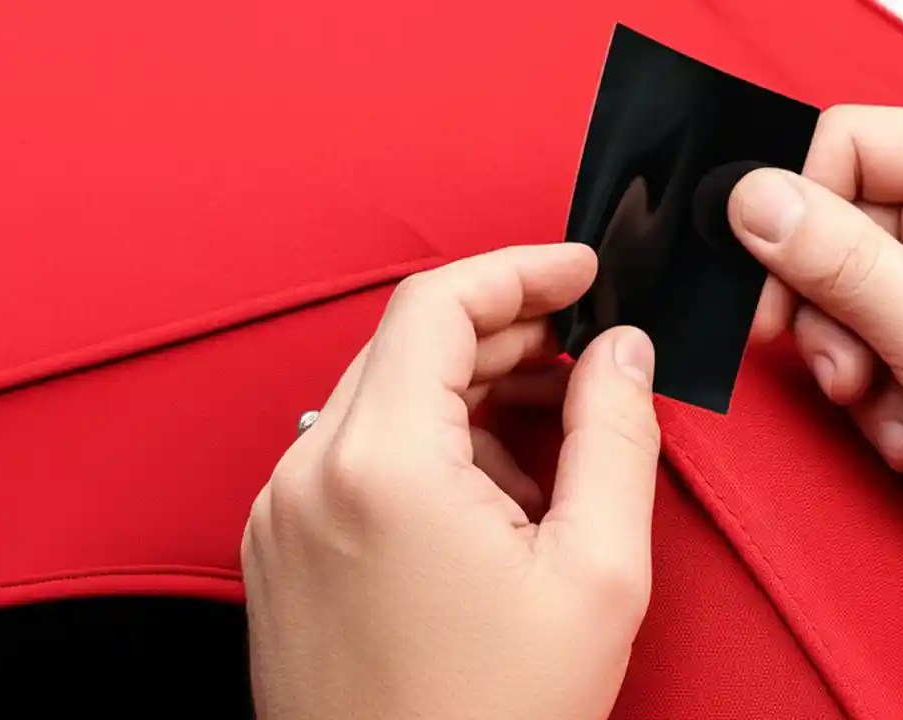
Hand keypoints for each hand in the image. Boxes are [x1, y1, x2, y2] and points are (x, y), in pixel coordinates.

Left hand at [242, 245, 660, 718]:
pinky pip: (357, 457)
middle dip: (508, 339)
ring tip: (554, 450)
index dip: (520, 270)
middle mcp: (309, 474)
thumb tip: (621, 354)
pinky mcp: (280, 551)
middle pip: (410, 347)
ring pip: (384, 400)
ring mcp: (282, 514)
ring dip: (472, 399)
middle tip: (589, 361)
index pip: (438, 303)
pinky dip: (429, 449)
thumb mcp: (598, 572)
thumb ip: (616, 434)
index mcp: (381, 463)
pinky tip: (492, 500)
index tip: (581, 272)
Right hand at [729, 106, 902, 655]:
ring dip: (846, 362)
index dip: (797, 210)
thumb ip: (841, 262)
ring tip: (891, 403)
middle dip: (825, 310)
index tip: (774, 283)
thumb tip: (755, 200)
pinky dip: (864, 391)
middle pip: (825, 223)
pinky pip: (844, 339)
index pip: (847, 143)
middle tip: (842, 363)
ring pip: (825, 290)